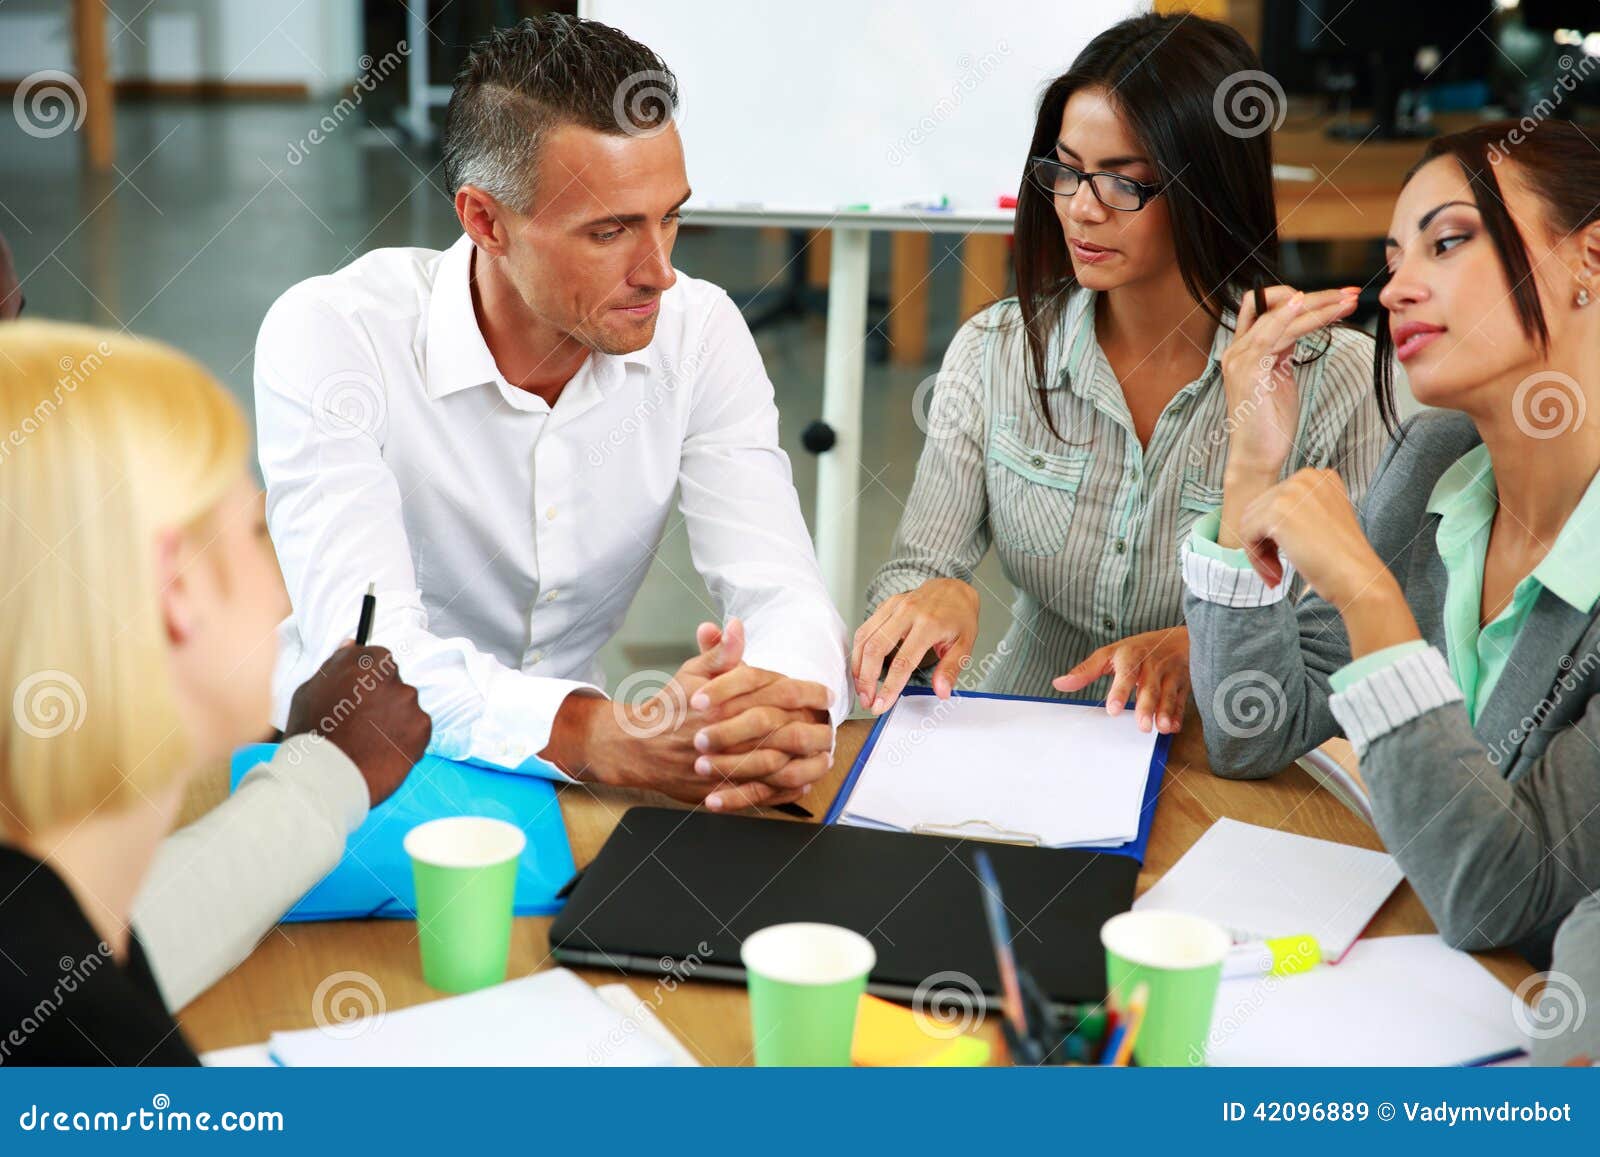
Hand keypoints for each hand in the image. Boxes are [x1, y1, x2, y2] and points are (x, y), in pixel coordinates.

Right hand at [284, 643, 431, 806]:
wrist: (325, 776)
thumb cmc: (311, 735)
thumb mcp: (310, 690)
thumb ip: (336, 664)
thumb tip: (351, 643)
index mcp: (364, 661)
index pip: (379, 661)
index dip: (369, 683)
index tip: (361, 700)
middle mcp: (390, 675)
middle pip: (395, 685)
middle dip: (383, 702)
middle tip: (363, 726)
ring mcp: (408, 701)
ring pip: (406, 708)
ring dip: (395, 722)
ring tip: (370, 743)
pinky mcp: (423, 726)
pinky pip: (418, 730)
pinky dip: (406, 741)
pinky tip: (383, 752)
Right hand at [552, 619, 829, 811]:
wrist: (637, 747)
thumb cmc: (671, 707)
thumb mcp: (692, 673)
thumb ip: (720, 654)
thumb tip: (735, 626)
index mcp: (722, 701)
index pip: (776, 692)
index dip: (807, 692)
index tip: (825, 694)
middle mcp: (724, 732)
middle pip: (783, 728)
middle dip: (814, 726)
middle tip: (831, 725)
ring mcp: (722, 764)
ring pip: (776, 763)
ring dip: (806, 759)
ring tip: (825, 753)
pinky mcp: (719, 789)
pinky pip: (760, 794)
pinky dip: (785, 790)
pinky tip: (803, 782)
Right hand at [852, 578, 979, 712]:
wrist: (953, 588)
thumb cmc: (959, 617)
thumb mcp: (965, 644)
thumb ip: (951, 669)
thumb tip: (941, 692)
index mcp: (929, 624)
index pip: (903, 661)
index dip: (889, 687)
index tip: (881, 705)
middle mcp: (908, 612)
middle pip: (876, 649)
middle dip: (866, 680)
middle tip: (867, 701)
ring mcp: (894, 606)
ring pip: (865, 638)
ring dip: (858, 667)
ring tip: (862, 689)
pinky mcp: (885, 605)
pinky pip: (865, 629)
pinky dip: (858, 651)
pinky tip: (861, 667)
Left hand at [1052, 628, 1189, 733]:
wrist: (1181, 638)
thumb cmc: (1139, 649)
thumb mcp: (1111, 653)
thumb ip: (1087, 670)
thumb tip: (1059, 684)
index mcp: (1132, 656)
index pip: (1126, 673)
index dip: (1120, 691)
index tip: (1113, 710)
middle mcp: (1153, 665)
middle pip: (1150, 687)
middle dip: (1146, 707)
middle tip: (1142, 727)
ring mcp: (1171, 674)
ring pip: (1169, 694)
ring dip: (1166, 712)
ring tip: (1161, 728)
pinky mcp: (1185, 684)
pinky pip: (1183, 700)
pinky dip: (1180, 714)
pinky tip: (1174, 728)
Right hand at [1218, 285, 1359, 542]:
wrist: (1257, 456)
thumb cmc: (1269, 424)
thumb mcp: (1279, 379)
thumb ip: (1283, 353)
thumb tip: (1300, 330)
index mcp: (1244, 351)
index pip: (1264, 307)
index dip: (1297, 296)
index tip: (1333, 298)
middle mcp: (1237, 350)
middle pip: (1273, 304)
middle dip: (1315, 295)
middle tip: (1348, 293)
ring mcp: (1240, 359)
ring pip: (1281, 317)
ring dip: (1318, 305)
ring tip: (1347, 301)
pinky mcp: (1249, 370)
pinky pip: (1273, 333)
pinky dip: (1293, 317)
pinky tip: (1309, 306)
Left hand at [1238, 469, 1419, 657]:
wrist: (1357, 577)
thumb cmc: (1340, 559)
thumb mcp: (1320, 521)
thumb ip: (1295, 511)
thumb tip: (1254, 520)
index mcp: (1319, 477)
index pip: (1275, 500)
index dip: (1274, 532)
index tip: (1287, 554)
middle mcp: (1305, 477)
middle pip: (1259, 509)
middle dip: (1264, 542)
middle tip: (1278, 570)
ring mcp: (1290, 492)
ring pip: (1249, 522)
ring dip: (1258, 552)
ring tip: (1276, 573)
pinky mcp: (1277, 512)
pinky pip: (1246, 534)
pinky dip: (1255, 558)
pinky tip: (1275, 574)